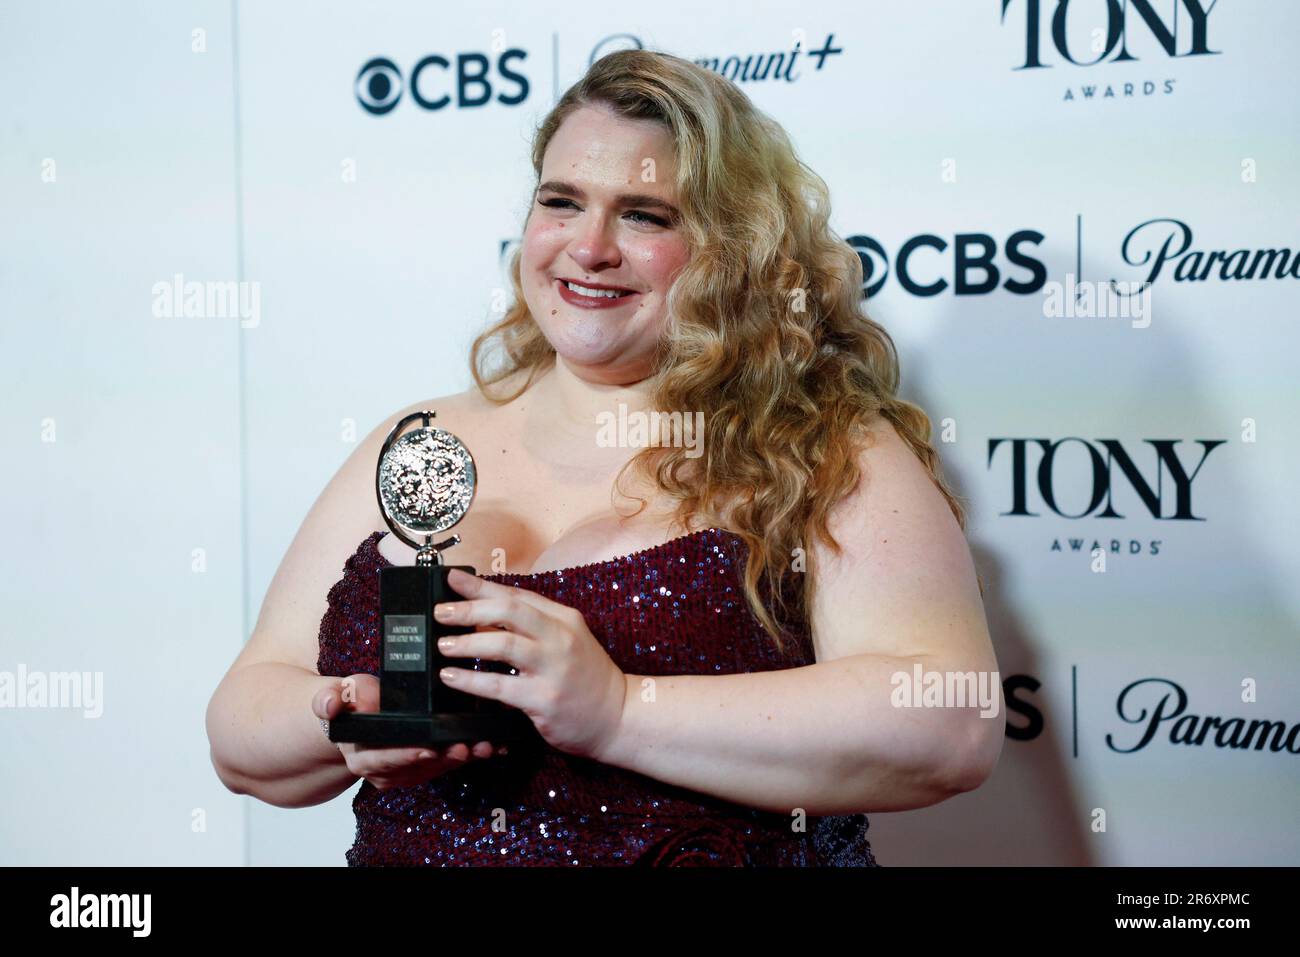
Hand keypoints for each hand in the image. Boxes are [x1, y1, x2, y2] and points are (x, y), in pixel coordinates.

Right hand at [312, 673, 505, 790]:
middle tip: (468, 747)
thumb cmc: (352, 702)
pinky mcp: (427, 768)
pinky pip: (449, 762)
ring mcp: (407, 772)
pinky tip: (491, 745)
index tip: (429, 748)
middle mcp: (384, 772)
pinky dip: (471, 754)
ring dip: (464, 758)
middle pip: (418, 767)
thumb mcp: (336, 695)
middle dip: (445, 758)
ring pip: (438, 767)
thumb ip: (329, 700)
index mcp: (362, 757)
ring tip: (485, 745)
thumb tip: (330, 703)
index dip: (407, 755)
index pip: (385, 759)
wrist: (358, 716)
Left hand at [433, 568, 627, 760]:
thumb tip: (487, 614)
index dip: (481, 585)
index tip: (452, 578)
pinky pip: (499, 686)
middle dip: (469, 608)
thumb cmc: (587, 679)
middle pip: (509, 611)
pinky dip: (471, 680)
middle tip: (441, 612)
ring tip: (444, 644)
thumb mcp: (569, 641)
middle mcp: (560, 638)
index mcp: (564, 620)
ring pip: (503, 644)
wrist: (618, 717)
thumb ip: (535, 626)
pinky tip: (452, 677)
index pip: (517, 594)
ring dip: (467, 641)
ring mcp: (553, 668)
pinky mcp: (544, 698)